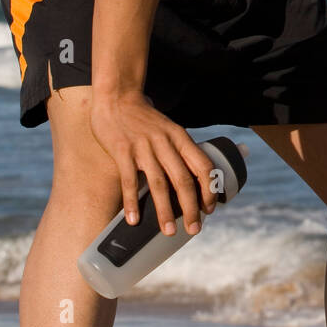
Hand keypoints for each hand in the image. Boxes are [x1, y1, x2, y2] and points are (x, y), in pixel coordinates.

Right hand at [90, 92, 218, 236]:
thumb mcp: (168, 129)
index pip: (203, 165)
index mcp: (180, 137)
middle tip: (194, 229)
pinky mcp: (122, 151)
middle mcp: (165, 143)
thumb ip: (177, 150)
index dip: (208, 189)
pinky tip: (133, 220)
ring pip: (159, 184)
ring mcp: (143, 147)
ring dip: (164, 210)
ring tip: (168, 230)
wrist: (117, 96)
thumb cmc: (144, 117)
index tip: (209, 209)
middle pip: (183, 179)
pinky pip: (129, 180)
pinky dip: (132, 202)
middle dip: (190, 207)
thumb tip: (189, 178)